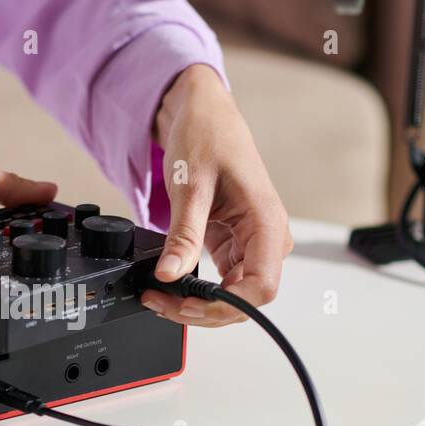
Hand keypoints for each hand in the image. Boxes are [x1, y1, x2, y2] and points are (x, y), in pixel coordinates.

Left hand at [142, 64, 292, 326]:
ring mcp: (251, 244)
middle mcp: (266, 238)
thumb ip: (183, 235)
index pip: (261, 287)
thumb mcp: (190, 185)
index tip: (189, 304)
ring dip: (196, 304)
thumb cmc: (208, 136)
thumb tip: (170, 275)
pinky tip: (168, 286)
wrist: (204, 115)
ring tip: (158, 296)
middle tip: (160, 302)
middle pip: (244, 299)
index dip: (226, 306)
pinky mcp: (233, 245)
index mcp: (266, 221)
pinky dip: (194, 290)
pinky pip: (219, 281)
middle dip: (203, 310)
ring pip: (230, 295)